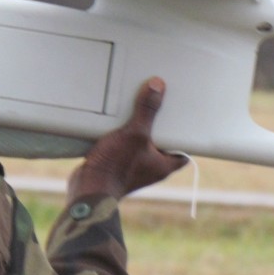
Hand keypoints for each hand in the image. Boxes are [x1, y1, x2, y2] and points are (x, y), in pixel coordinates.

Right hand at [67, 78, 188, 202]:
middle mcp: (151, 168)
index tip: (184, 119)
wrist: (88, 189)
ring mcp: (133, 167)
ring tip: (136, 108)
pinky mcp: (116, 164)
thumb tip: (158, 86)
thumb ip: (147, 111)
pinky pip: (124, 146)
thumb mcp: (135, 134)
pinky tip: (115, 121)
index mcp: (164, 165)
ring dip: (138, 129)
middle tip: (158, 106)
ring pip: (141, 144)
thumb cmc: (116, 167)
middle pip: (161, 143)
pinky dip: (122, 135)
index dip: (185, 136)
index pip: (183, 151)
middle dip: (159, 126)